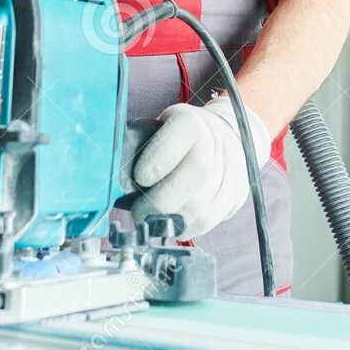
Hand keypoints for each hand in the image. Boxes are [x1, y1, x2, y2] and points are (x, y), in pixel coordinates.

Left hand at [131, 96, 270, 236]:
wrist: (223, 138)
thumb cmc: (177, 138)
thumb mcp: (157, 128)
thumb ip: (138, 144)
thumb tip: (114, 172)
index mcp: (192, 122)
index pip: (183, 134)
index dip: (159, 158)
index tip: (139, 177)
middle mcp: (217, 143)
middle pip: (197, 172)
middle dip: (162, 199)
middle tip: (139, 212)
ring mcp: (230, 171)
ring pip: (203, 202)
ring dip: (171, 218)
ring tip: (150, 220)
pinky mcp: (234, 196)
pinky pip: (209, 220)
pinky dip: (184, 227)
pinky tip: (170, 223)